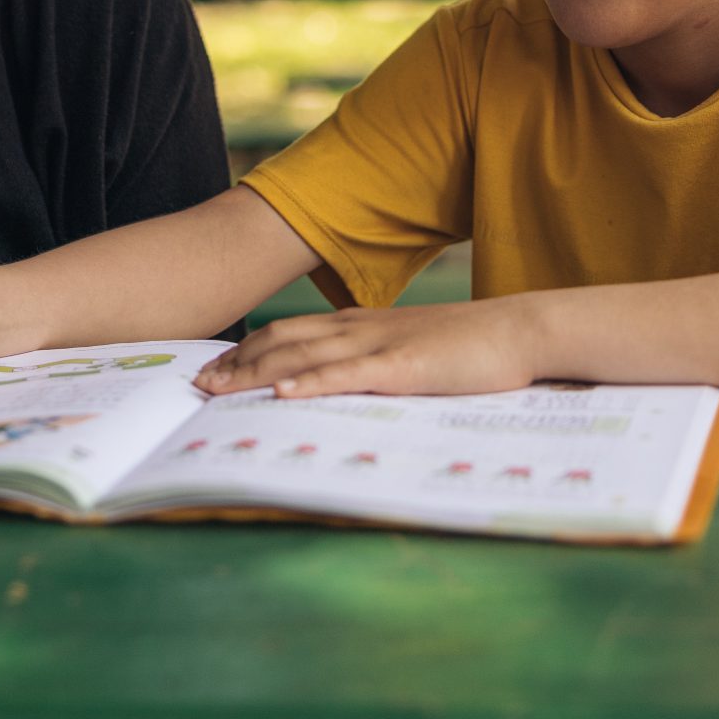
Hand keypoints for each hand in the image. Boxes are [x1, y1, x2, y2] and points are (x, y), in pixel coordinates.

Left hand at [193, 296, 547, 399]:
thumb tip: (346, 385)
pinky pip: (346, 375)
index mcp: (361, 325)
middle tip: (198, 386)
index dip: (247, 351)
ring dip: (255, 374)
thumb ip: (377, 363)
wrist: (520, 330)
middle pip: (282, 341)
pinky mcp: (401, 367)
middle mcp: (360, 329)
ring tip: (218, 390)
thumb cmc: (470, 348)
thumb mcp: (412, 351)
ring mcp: (379, 345)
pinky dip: (308, 383)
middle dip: (236, 364)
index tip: (215, 370)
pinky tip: (280, 393)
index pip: (289, 333)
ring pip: (302, 356)